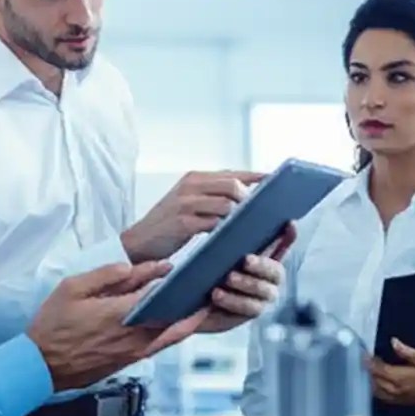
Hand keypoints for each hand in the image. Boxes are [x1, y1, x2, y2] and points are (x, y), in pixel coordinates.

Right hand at [27, 261, 207, 391]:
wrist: (42, 365)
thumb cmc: (52, 326)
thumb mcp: (70, 289)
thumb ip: (103, 275)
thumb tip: (130, 266)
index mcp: (118, 313)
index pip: (154, 292)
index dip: (166, 278)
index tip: (173, 268)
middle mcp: (132, 334)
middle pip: (174, 318)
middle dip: (190, 302)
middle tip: (203, 289)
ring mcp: (133, 352)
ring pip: (172, 336)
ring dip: (188, 321)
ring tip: (198, 306)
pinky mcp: (130, 362)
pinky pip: (160, 347)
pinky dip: (173, 335)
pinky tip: (174, 325)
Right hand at [121, 170, 264, 262]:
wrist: (138, 242)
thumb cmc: (167, 225)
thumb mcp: (188, 202)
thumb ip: (213, 196)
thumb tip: (247, 195)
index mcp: (193, 178)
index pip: (232, 173)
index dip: (256, 177)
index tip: (275, 183)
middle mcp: (189, 186)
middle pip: (232, 185)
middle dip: (248, 200)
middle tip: (257, 215)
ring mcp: (185, 204)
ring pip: (226, 204)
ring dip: (239, 217)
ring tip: (246, 228)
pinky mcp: (182, 222)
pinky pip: (214, 223)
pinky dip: (225, 230)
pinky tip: (230, 238)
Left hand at [196, 222, 295, 333]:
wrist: (194, 301)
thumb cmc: (208, 271)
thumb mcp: (215, 254)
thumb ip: (229, 241)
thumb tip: (238, 220)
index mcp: (263, 258)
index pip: (281, 245)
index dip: (288, 236)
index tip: (289, 222)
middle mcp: (269, 277)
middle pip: (275, 271)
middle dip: (261, 264)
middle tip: (245, 260)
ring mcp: (263, 296)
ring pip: (264, 290)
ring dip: (247, 283)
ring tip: (228, 277)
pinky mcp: (252, 312)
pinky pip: (250, 307)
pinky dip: (234, 300)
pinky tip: (218, 294)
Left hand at [368, 338, 414, 412]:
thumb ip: (406, 351)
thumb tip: (394, 341)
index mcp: (399, 378)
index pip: (377, 368)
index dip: (368, 360)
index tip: (363, 353)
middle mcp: (393, 388)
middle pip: (372, 378)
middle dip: (366, 367)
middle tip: (362, 358)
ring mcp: (391, 396)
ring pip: (372, 386)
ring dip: (367, 377)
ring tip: (365, 367)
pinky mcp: (391, 401)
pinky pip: (376, 394)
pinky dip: (371, 385)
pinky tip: (370, 378)